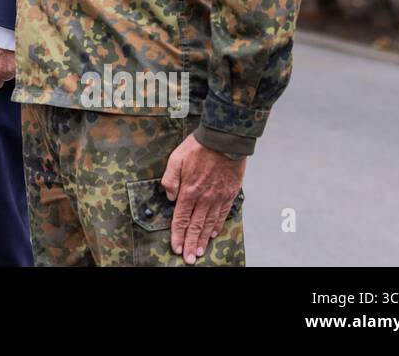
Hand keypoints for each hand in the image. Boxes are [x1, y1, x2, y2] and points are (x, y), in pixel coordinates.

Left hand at [162, 133, 245, 263]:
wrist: (224, 140)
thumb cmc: (198, 147)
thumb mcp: (175, 158)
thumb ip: (170, 178)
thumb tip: (168, 196)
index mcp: (188, 190)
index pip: (181, 218)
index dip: (178, 235)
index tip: (175, 247)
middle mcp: (203, 197)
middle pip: (195, 226)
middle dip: (190, 244)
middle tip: (188, 258)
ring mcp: (218, 197)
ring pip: (209, 223)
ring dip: (203, 239)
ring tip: (199, 252)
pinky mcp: (229, 194)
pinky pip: (222, 214)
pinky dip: (217, 225)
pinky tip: (213, 234)